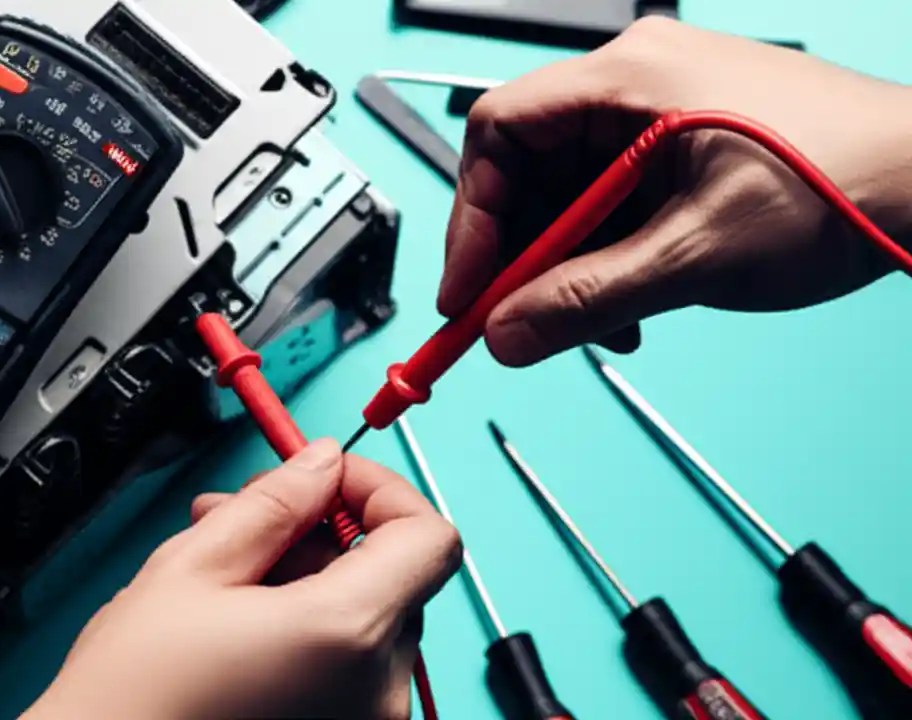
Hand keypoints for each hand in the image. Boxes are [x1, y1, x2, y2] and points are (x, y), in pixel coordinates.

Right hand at [22, 439, 460, 719]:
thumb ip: (275, 504)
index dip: (381, 491)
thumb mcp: (191, 570)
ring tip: (224, 574)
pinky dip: (310, 633)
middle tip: (245, 516)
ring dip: (310, 582)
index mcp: (348, 635)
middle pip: (395, 578)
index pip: (430, 537)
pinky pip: (351, 669)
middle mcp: (377, 692)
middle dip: (325, 535)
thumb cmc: (130, 697)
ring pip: (367, 622)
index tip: (330, 479)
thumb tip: (323, 462)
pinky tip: (241, 622)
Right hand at [442, 17, 911, 366]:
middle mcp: (634, 85)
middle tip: (516, 321)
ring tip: (596, 324)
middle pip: (528, 169)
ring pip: (568, 195)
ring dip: (567, 267)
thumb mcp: (696, 256)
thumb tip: (504, 336)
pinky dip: (605, 257)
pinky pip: (610, 202)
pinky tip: (628, 303)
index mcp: (629, 79)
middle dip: (521, 255)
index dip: (472, 218)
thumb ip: (587, 299)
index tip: (468, 292)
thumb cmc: (842, 188)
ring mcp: (657, 114)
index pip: (500, 132)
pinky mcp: (679, 146)